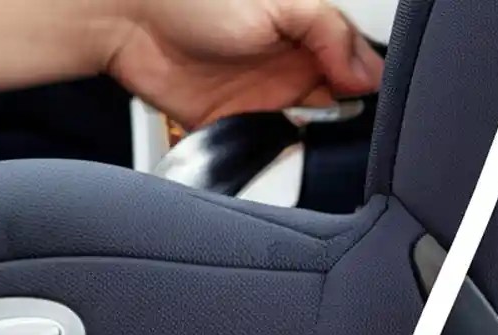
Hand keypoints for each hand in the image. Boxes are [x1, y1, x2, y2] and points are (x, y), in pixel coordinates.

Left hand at [106, 0, 383, 127]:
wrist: (126, 20)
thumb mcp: (282, 0)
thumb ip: (330, 32)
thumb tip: (368, 75)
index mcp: (313, 35)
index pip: (361, 69)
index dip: (372, 90)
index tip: (369, 102)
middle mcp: (297, 69)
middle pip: (344, 107)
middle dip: (351, 122)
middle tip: (344, 121)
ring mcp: (270, 100)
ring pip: (314, 135)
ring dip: (321, 142)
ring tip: (317, 134)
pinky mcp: (241, 126)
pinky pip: (272, 150)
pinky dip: (283, 156)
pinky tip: (287, 147)